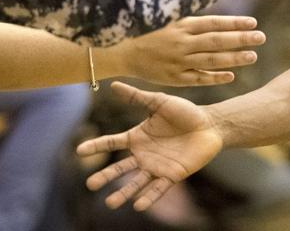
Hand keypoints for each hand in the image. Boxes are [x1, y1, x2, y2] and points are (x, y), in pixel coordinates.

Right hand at [77, 82, 222, 210]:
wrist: (210, 124)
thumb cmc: (185, 112)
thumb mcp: (159, 101)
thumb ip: (137, 96)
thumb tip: (113, 84)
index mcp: (138, 137)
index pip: (112, 142)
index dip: (96, 146)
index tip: (79, 150)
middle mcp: (144, 154)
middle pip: (120, 168)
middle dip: (106, 176)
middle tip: (90, 184)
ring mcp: (157, 166)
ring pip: (137, 182)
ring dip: (124, 193)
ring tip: (111, 203)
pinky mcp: (173, 175)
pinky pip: (159, 188)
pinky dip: (149, 196)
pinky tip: (139, 204)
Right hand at [104, 15, 264, 85]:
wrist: (121, 51)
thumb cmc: (148, 31)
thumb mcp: (168, 19)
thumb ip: (193, 22)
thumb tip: (219, 20)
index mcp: (180, 25)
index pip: (213, 23)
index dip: (234, 23)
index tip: (253, 22)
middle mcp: (181, 43)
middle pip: (217, 41)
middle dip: (240, 39)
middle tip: (261, 37)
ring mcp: (178, 61)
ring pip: (211, 60)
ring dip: (233, 58)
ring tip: (252, 56)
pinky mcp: (174, 77)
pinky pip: (198, 78)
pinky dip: (215, 77)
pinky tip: (232, 76)